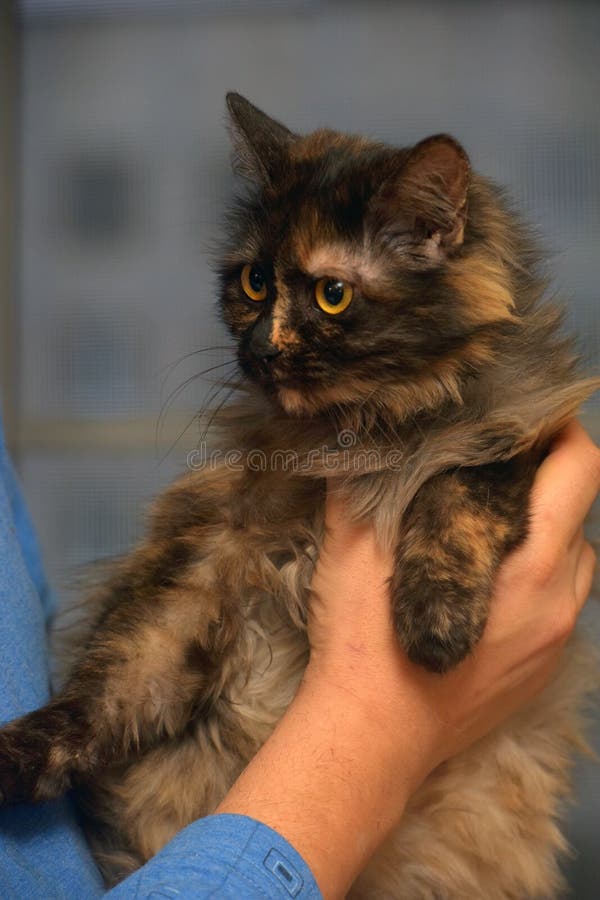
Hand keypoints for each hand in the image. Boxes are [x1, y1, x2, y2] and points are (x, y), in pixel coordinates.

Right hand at [306, 419, 598, 777]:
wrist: (369, 740)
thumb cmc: (365, 647)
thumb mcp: (353, 553)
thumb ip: (364, 487)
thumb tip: (360, 438)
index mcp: (528, 564)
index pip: (580, 472)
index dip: (563, 432)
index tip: (528, 417)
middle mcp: (557, 601)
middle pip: (582, 513)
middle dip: (548, 478)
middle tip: (495, 463)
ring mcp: (553, 641)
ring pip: (578, 562)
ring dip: (549, 529)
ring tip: (492, 519)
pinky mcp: (540, 670)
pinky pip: (561, 602)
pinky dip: (540, 574)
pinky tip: (488, 576)